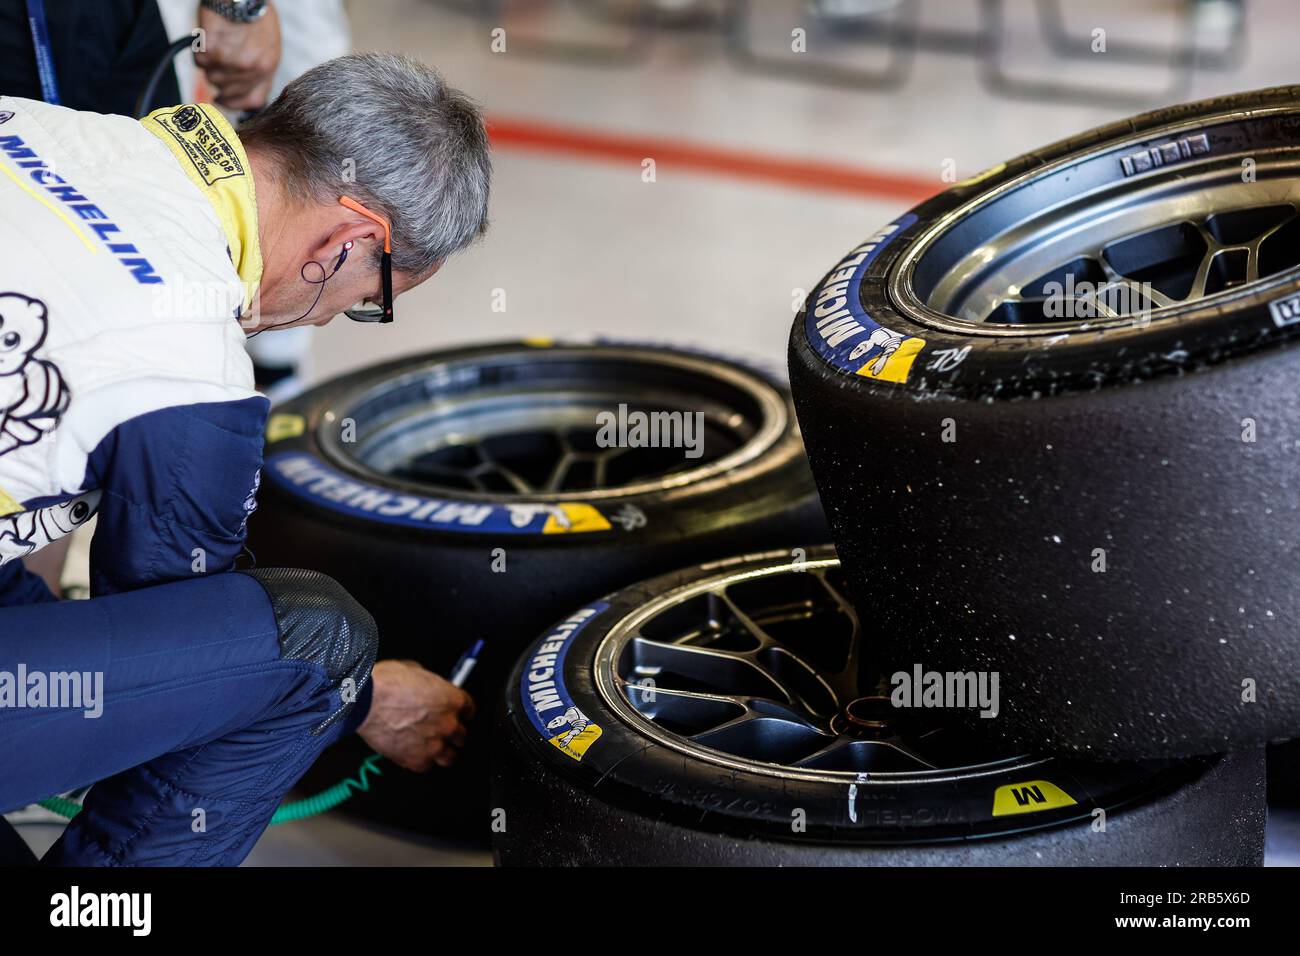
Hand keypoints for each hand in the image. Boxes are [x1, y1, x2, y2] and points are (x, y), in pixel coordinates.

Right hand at [194, 2, 281, 109]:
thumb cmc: (254, 19)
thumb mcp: (269, 48)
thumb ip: (261, 72)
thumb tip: (249, 97)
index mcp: (267, 68)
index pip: (252, 101)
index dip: (236, 104)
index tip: (224, 100)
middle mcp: (249, 68)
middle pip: (228, 91)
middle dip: (222, 81)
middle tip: (221, 62)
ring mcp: (229, 60)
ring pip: (211, 77)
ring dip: (212, 66)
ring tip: (219, 46)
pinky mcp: (210, 50)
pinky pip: (200, 62)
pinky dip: (201, 53)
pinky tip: (210, 40)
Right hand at [357, 659, 474, 771]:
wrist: (363, 702)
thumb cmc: (385, 684)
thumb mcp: (414, 670)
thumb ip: (428, 683)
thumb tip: (427, 687)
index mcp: (452, 699)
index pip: (469, 709)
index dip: (461, 710)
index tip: (457, 712)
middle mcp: (447, 724)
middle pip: (462, 735)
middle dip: (454, 732)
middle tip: (444, 730)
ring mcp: (433, 745)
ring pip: (450, 757)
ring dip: (444, 751)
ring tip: (435, 747)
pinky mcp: (415, 760)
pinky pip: (426, 766)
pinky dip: (421, 760)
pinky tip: (415, 753)